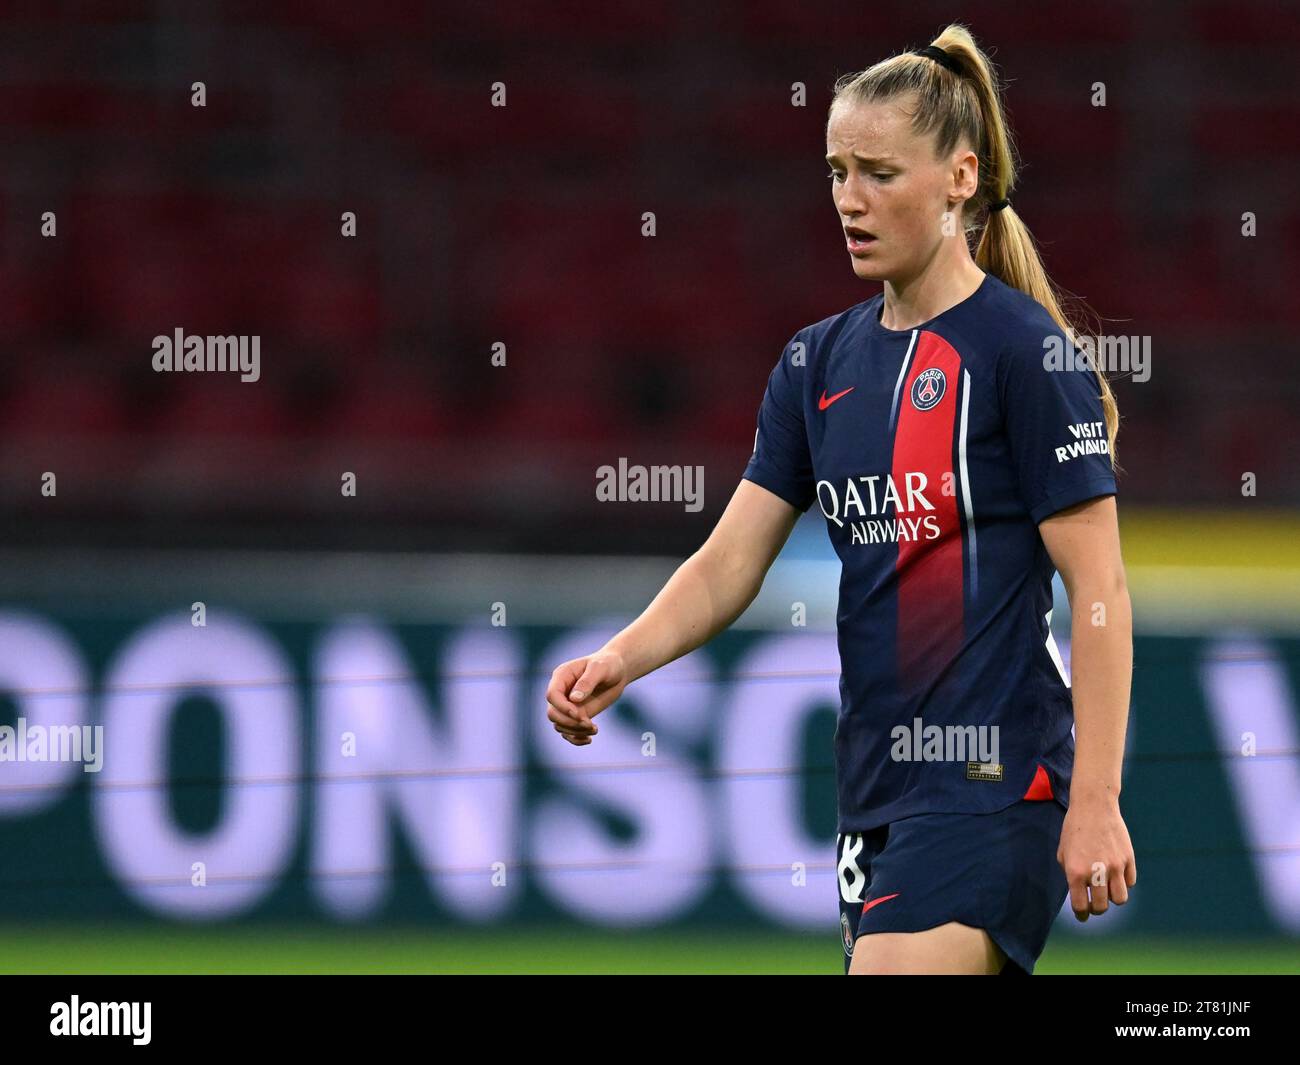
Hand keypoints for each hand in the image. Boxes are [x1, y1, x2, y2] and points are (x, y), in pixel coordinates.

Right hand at [545, 650, 628, 745]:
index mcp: (561, 676)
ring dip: (575, 731)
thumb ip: (587, 682)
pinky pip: (568, 732)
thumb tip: (574, 699)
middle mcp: (561, 692)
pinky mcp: (576, 715)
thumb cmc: (608, 664)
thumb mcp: (600, 669)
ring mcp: (567, 705)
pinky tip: (589, 739)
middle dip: (569, 722)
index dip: (562, 707)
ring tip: (594, 729)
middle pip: (553, 713)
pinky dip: (576, 738)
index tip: (579, 715)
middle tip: (589, 724)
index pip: (552, 695)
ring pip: (559, 725)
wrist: (618, 671)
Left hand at [1057, 791, 1136, 920]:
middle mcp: (1096, 872)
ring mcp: (1115, 866)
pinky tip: (1115, 874)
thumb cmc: (1074, 830)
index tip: (1082, 916)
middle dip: (1097, 909)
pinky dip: (1123, 882)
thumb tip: (1081, 894)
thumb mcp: (1063, 852)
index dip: (1081, 915)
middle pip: (1102, 907)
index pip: (1081, 906)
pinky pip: (1130, 882)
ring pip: (1120, 899)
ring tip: (1106, 890)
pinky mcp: (1129, 859)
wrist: (1093, 806)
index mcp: (1075, 872)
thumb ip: (1070, 875)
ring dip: (1112, 898)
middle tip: (1094, 905)